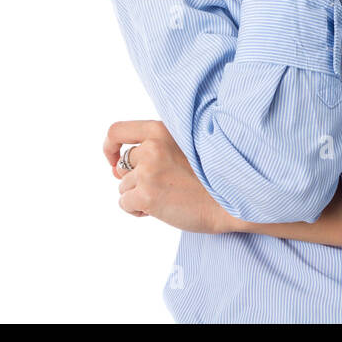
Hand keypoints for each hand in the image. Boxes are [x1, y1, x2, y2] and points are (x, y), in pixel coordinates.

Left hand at [102, 119, 243, 234]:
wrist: (231, 200)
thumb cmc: (209, 176)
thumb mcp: (183, 148)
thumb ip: (152, 150)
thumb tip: (114, 169)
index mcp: (161, 131)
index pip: (117, 130)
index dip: (110, 146)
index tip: (113, 159)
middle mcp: (152, 147)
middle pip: (123, 165)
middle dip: (135, 179)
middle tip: (160, 188)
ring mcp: (148, 171)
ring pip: (124, 186)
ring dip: (139, 196)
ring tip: (167, 198)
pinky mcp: (146, 194)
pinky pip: (125, 204)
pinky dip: (137, 210)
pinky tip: (160, 210)